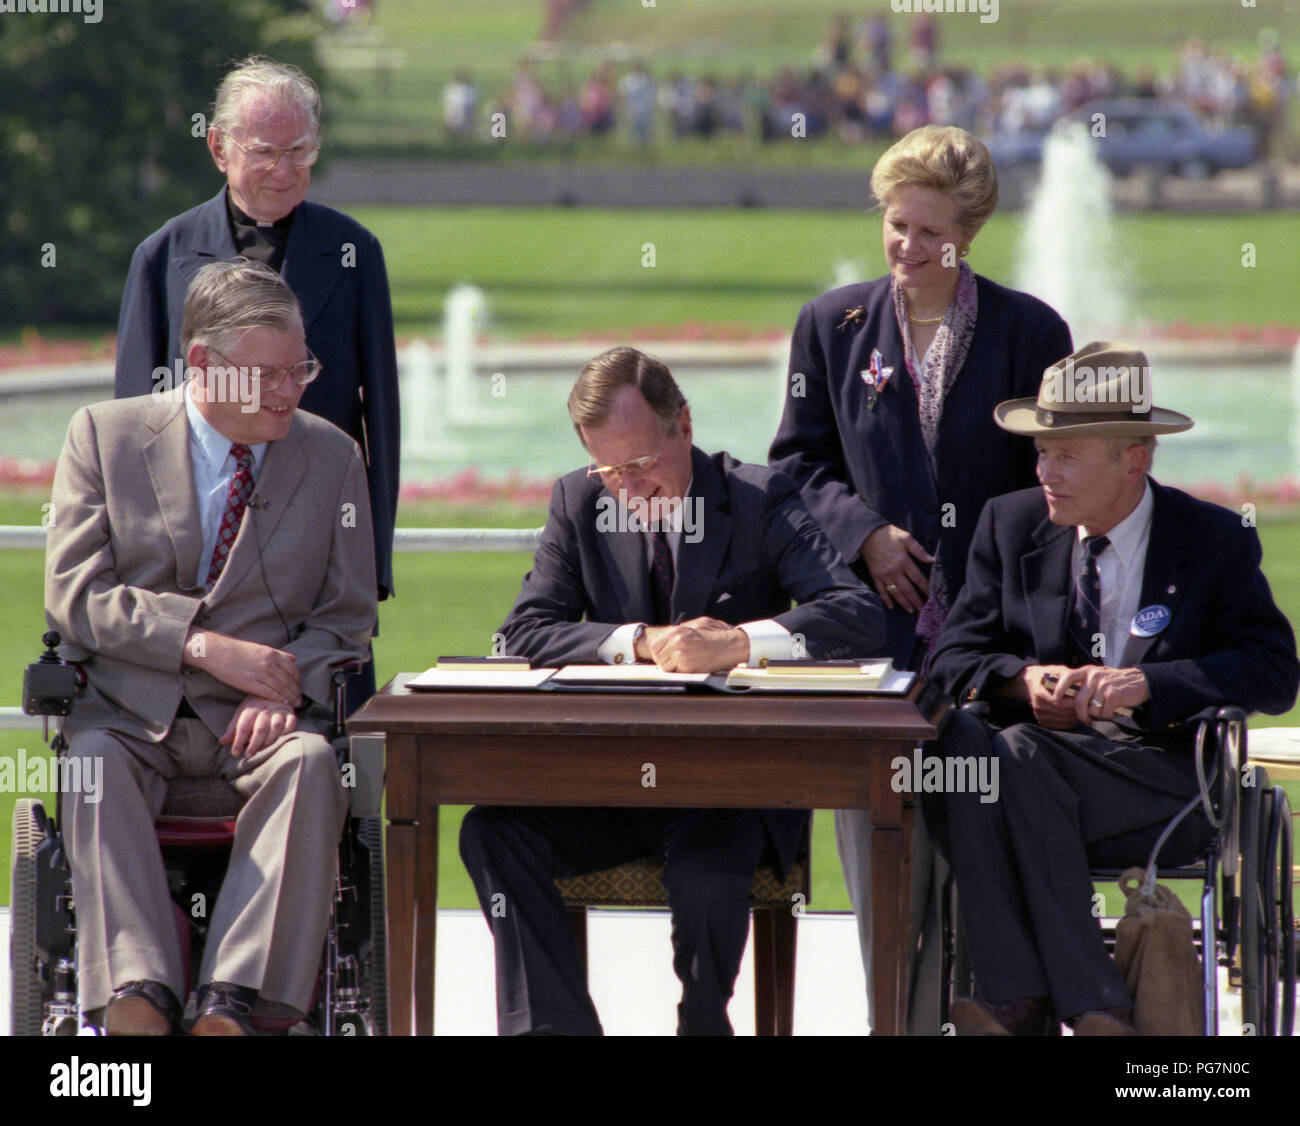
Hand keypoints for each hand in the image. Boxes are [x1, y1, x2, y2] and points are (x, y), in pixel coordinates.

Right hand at [184, 630, 300, 706]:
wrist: (218, 651)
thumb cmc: (238, 650)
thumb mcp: (261, 648)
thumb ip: (278, 654)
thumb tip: (293, 659)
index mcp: (273, 654)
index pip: (292, 669)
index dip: (298, 680)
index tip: (299, 687)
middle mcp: (269, 664)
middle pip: (289, 680)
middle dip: (296, 692)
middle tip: (300, 700)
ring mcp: (260, 673)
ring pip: (281, 688)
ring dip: (290, 697)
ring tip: (295, 705)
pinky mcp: (250, 683)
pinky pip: (268, 692)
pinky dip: (278, 698)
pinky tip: (283, 703)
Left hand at [220, 695, 298, 758]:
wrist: (273, 691)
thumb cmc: (255, 708)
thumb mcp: (241, 715)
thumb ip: (233, 729)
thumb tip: (222, 742)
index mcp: (251, 709)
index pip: (243, 726)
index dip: (238, 741)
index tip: (235, 753)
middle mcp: (265, 709)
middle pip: (261, 728)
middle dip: (254, 744)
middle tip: (249, 755)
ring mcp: (279, 711)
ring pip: (277, 726)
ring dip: (270, 740)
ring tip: (263, 748)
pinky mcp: (291, 714)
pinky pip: (291, 723)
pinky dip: (287, 731)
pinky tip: (281, 739)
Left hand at [643, 617, 749, 672]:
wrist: (730, 646)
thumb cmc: (716, 634)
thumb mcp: (698, 624)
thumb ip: (682, 629)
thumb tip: (669, 635)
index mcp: (677, 631)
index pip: (655, 646)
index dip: (660, 652)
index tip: (666, 654)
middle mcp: (676, 642)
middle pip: (658, 657)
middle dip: (665, 660)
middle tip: (676, 660)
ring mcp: (681, 655)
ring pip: (665, 667)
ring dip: (673, 667)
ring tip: (686, 662)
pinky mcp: (688, 667)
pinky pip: (676, 673)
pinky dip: (682, 672)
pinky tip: (692, 666)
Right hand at [860, 525, 932, 612]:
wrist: (867, 535)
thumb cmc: (888, 535)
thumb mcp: (905, 537)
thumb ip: (918, 549)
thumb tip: (931, 560)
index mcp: (903, 561)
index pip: (917, 578)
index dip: (925, 587)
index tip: (931, 595)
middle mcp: (894, 571)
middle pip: (907, 589)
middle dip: (916, 600)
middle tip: (923, 610)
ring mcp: (884, 575)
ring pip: (896, 593)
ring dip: (904, 603)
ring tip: (911, 610)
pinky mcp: (875, 576)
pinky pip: (881, 590)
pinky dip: (886, 599)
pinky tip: (891, 607)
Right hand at [1009, 664, 1085, 729]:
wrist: (1032, 682)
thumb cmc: (1049, 674)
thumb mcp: (1058, 671)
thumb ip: (1069, 678)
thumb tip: (1084, 687)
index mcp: (1039, 692)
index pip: (1059, 702)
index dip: (1074, 702)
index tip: (1085, 698)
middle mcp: (1037, 705)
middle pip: (1063, 713)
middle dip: (1077, 710)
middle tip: (1088, 706)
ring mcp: (1039, 714)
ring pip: (1064, 721)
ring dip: (1075, 716)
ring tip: (1082, 709)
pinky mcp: (1042, 720)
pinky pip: (1060, 726)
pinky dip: (1070, 722)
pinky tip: (1074, 714)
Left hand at [1052, 665, 1149, 726]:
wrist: (1141, 681)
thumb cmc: (1114, 682)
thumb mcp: (1097, 677)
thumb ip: (1083, 684)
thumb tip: (1065, 699)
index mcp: (1087, 671)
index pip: (1066, 677)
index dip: (1059, 690)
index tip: (1056, 700)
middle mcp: (1093, 676)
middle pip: (1078, 701)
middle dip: (1080, 715)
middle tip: (1086, 721)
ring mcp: (1104, 685)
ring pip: (1092, 709)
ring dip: (1098, 715)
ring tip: (1106, 710)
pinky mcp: (1114, 695)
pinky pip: (1104, 712)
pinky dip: (1108, 715)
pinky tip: (1114, 710)